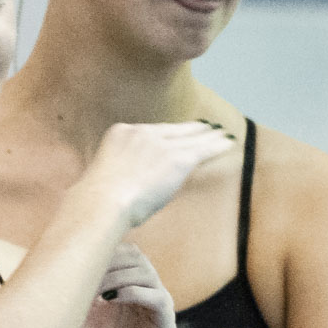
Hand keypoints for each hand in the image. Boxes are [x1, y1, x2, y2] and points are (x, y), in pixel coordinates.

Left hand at [69, 243, 173, 327]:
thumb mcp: (77, 313)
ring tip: (96, 289)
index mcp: (130, 286)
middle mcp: (147, 294)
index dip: (105, 250)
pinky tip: (111, 300)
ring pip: (148, 273)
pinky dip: (134, 292)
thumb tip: (56, 254)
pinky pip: (158, 299)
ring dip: (119, 275)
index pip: (126, 251)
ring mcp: (159, 310)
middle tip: (88, 274)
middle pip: (138, 257)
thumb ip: (74, 286)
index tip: (80, 260)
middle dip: (110, 260)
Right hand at [79, 121, 234, 228]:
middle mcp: (141, 132)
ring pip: (190, 137)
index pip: (150, 132)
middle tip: (204, 126)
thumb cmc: (99, 199)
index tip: (176, 133)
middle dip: (190, 129)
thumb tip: (129, 181)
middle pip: (172, 129)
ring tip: (221, 133)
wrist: (104, 200)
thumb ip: (120, 168)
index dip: (166, 133)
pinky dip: (216, 146)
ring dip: (208, 135)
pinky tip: (228, 143)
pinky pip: (202, 149)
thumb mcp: (105, 173)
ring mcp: (159, 144)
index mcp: (121, 132)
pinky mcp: (176, 158)